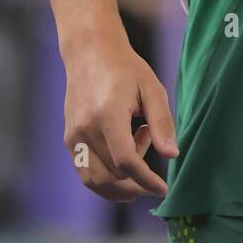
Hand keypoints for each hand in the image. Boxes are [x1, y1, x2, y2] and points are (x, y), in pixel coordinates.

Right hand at [62, 31, 178, 201]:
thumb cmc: (127, 69)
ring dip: (120, 185)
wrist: (90, 53)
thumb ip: (162, 122)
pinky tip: (123, 164)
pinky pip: (85, 172)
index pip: (125, 161)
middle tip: (152, 167)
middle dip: (136, 180)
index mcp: (107, 114)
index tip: (163, 189)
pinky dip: (105, 179)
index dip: (146, 180)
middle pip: (111, 175)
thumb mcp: (152, 89)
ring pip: (95, 181)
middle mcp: (85, 128)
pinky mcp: (69, 139)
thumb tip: (173, 155)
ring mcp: (73, 136)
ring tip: (138, 162)